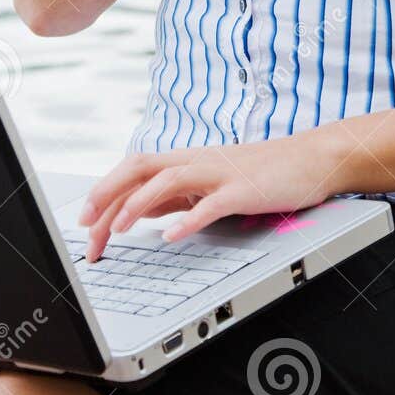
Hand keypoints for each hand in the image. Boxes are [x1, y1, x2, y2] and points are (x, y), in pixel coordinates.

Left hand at [78, 128, 351, 261]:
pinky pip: (212, 204)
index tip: (83, 224)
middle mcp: (196, 161)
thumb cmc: (260, 173)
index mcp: (185, 161)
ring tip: (118, 229)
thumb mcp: (207, 184)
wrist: (310, 159)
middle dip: (108, 195)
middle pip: (140, 169)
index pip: (132, 172)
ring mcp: (219, 173)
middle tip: (85, 227)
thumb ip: (174, 195)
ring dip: (138, 204)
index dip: (103, 194)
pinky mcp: (243, 189)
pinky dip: (189, 220)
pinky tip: (172, 236)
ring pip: (169, 180)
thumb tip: (137, 210)